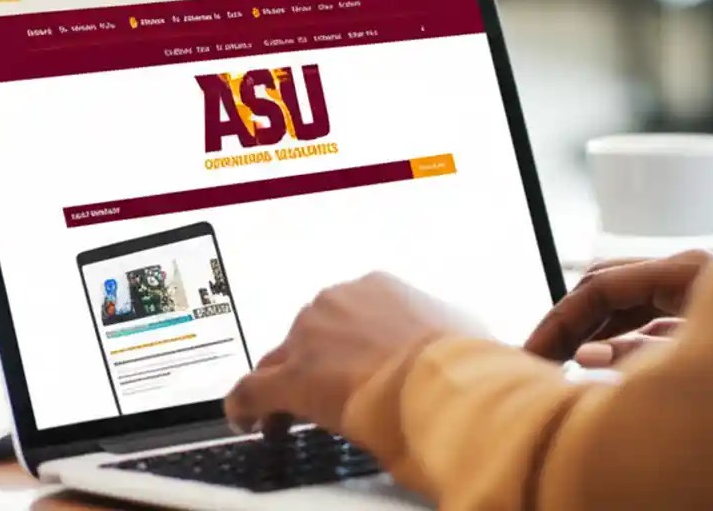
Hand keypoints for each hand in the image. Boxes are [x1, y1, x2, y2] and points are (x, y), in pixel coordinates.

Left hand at [224, 272, 488, 436]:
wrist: (441, 382)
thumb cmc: (460, 361)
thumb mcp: (464, 331)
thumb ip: (451, 330)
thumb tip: (467, 343)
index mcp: (377, 288)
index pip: (347, 313)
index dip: (345, 343)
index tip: (353, 365)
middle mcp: (336, 303)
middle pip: (309, 335)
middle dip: (314, 363)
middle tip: (327, 394)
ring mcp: (308, 339)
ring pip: (279, 361)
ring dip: (282, 386)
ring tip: (285, 416)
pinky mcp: (291, 380)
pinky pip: (251, 391)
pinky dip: (245, 408)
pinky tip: (249, 423)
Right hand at [525, 249, 712, 363]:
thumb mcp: (702, 362)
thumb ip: (641, 356)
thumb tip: (585, 355)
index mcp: (685, 270)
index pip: (601, 285)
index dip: (561, 320)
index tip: (533, 354)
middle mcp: (683, 270)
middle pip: (605, 284)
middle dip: (567, 320)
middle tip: (537, 361)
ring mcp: (690, 287)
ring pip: (621, 301)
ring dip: (588, 329)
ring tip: (558, 364)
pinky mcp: (696, 308)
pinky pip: (641, 315)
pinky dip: (613, 335)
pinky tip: (595, 359)